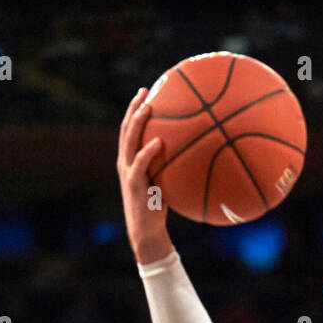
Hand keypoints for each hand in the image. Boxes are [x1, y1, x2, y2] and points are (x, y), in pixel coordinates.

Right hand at [117, 87, 171, 263]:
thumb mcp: (165, 183)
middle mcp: (125, 162)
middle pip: (126, 128)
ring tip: (149, 107)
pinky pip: (140, 163)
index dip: (134, 110)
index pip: (129, 130)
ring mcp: (128, 172)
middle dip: (133, 108)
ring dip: (138, 122)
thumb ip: (172, 167)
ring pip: (129, 141)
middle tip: (144, 91)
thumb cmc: (159, 208)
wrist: (146, 231)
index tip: (145, 92)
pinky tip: (159, 142)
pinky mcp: (134, 184)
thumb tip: (197, 153)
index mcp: (130, 160)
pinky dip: (148, 151)